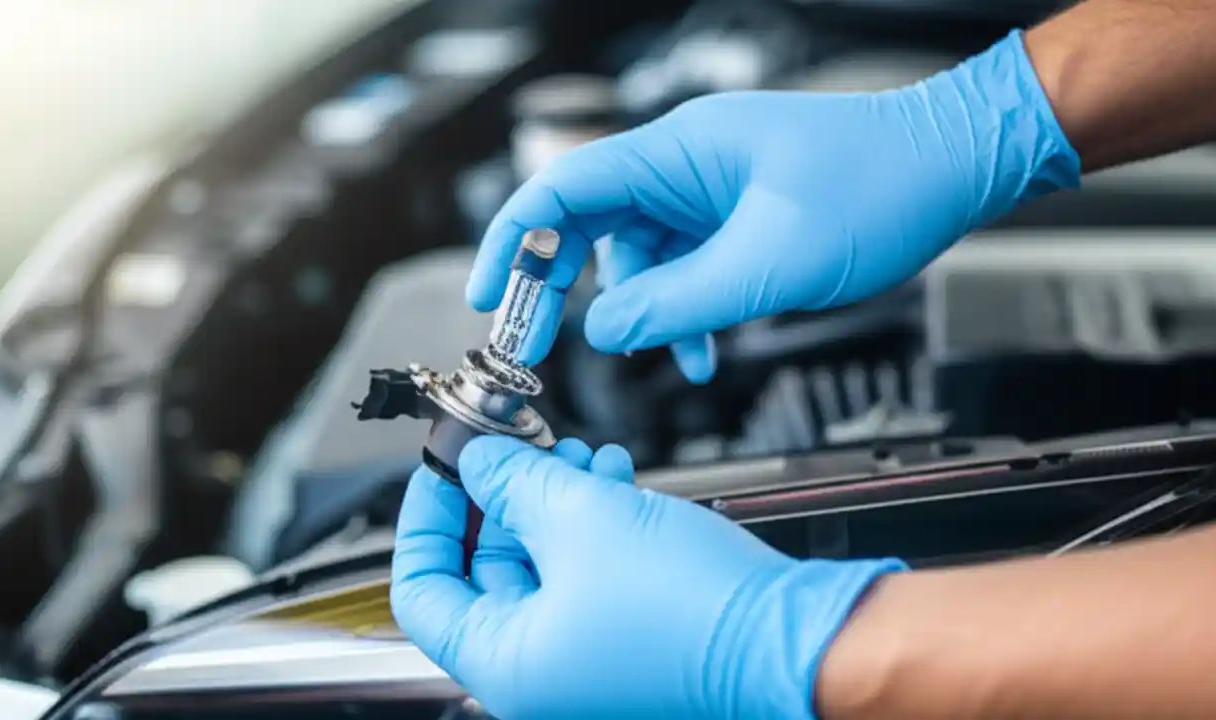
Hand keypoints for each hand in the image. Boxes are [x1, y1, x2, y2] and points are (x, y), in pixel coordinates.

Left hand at [391, 437, 903, 718]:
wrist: (793, 638)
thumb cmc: (695, 610)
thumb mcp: (581, 518)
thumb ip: (513, 481)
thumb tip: (478, 462)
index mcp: (506, 664)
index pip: (422, 592)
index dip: (423, 521)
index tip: (440, 472)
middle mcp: (539, 676)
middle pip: (484, 572)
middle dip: (504, 495)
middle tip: (513, 446)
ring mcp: (585, 662)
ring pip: (542, 567)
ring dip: (552, 501)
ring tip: (571, 453)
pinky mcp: (626, 642)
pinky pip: (585, 575)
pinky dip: (589, 524)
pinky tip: (609, 479)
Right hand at [467, 30, 1078, 382]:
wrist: (957, 165)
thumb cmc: (881, 186)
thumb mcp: (769, 264)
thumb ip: (676, 304)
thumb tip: (604, 331)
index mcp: (676, 152)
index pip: (562, 189)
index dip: (512, 243)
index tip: (484, 297)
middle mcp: (682, 164)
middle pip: (589, 225)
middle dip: (564, 289)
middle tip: (540, 345)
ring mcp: (708, 188)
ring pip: (640, 255)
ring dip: (646, 312)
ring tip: (679, 358)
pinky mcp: (734, 213)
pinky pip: (684, 263)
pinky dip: (684, 308)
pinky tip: (704, 347)